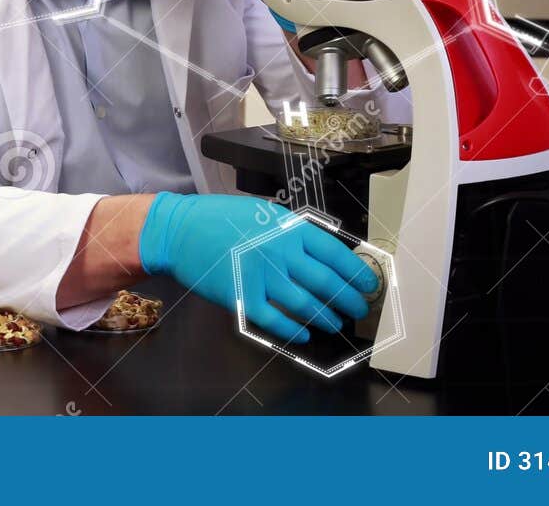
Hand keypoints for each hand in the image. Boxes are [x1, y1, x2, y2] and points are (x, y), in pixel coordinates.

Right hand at [137, 192, 379, 343]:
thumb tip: (328, 255)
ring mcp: (261, 277)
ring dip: (326, 317)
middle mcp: (280, 253)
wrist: (180, 231)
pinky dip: (294, 331)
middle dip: (349, 299)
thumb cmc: (222, 219)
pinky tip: (304, 335)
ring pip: (306, 305)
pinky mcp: (242, 298)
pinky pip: (275, 321)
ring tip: (335, 322)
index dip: (357, 272)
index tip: (368, 284)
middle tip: (359, 309)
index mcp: (289, 228)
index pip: (335, 254)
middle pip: (326, 283)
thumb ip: (294, 233)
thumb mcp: (265, 213)